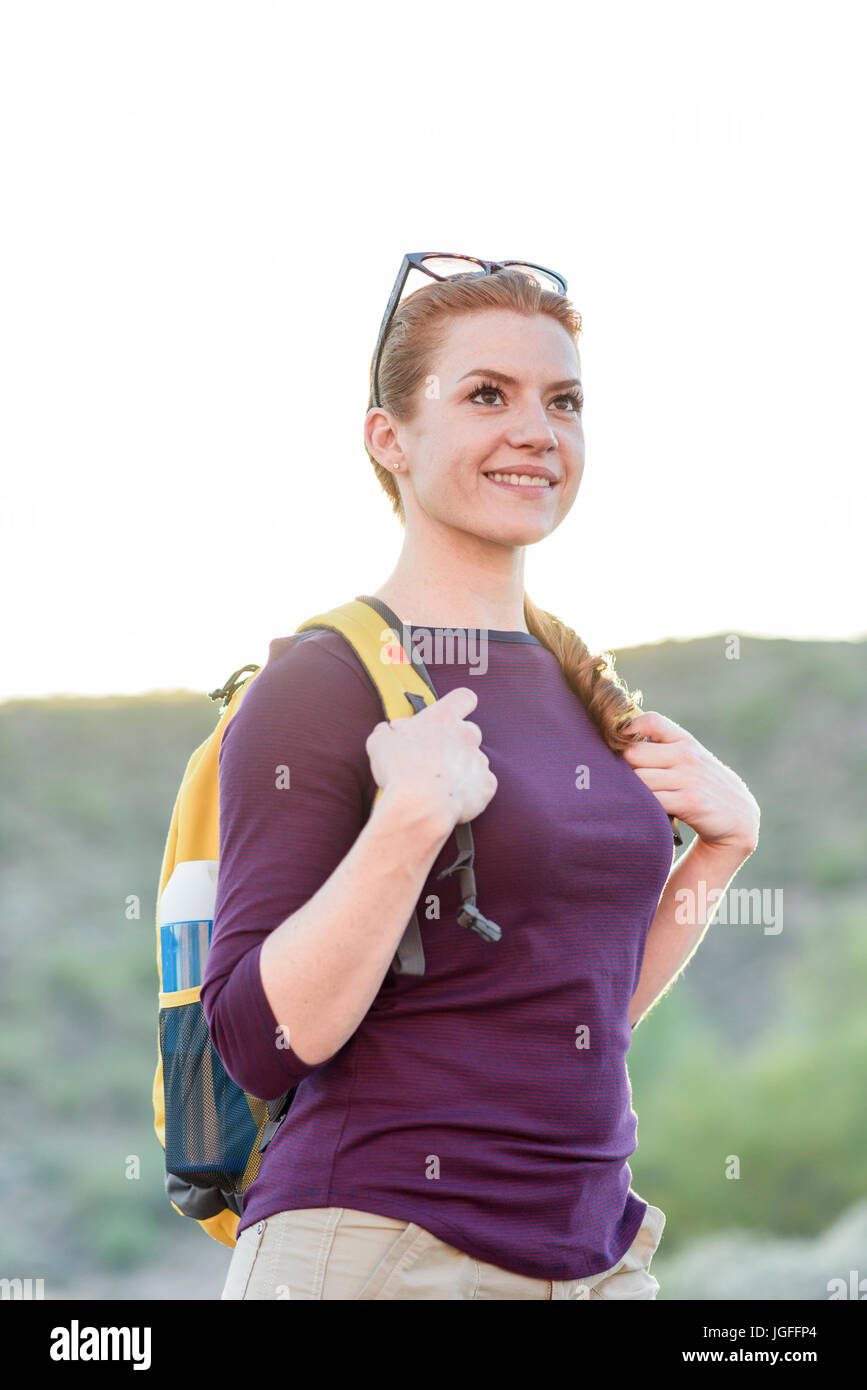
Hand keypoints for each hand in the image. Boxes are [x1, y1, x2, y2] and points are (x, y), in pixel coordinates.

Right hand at [366, 686, 497, 832]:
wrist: (420, 806)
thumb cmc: (399, 771)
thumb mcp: (379, 742)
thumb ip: (387, 731)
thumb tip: (388, 730)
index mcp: (443, 718)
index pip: (464, 698)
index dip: (460, 704)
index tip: (453, 714)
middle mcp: (467, 734)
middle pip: (469, 732)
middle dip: (456, 743)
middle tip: (436, 759)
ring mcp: (480, 760)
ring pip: (475, 760)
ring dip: (462, 769)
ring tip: (440, 785)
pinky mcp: (486, 785)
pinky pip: (481, 785)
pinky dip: (471, 791)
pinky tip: (452, 799)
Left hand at [620, 711, 759, 855]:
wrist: (738, 816)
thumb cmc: (702, 784)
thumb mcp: (689, 758)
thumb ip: (662, 746)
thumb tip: (620, 737)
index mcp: (684, 741)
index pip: (651, 721)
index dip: (629, 728)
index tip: (618, 743)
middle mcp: (686, 755)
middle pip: (634, 753)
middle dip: (622, 767)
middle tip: (619, 779)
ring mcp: (688, 778)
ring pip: (639, 778)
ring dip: (630, 790)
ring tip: (631, 797)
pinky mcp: (689, 802)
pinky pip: (652, 800)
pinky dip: (643, 806)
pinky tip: (644, 810)